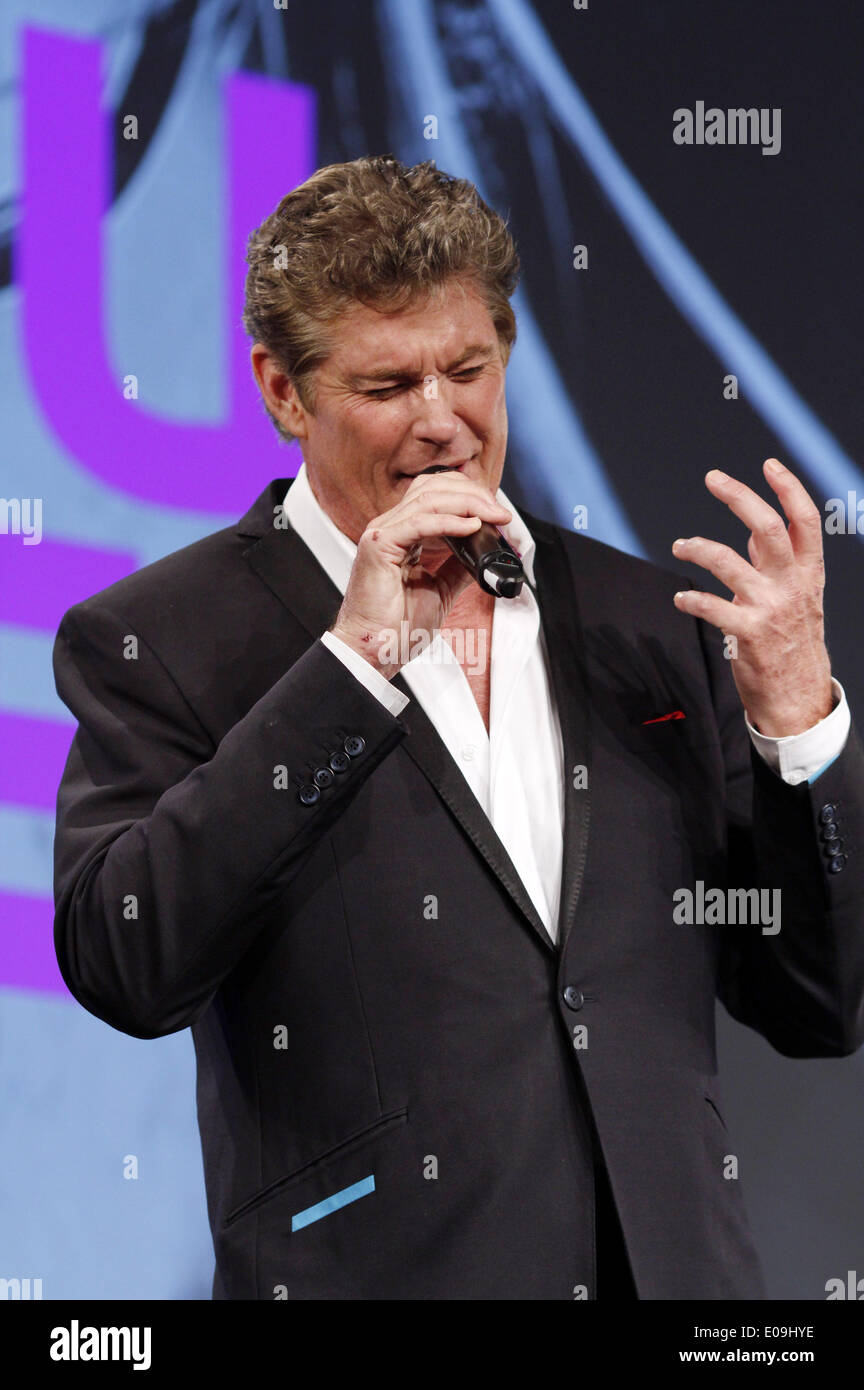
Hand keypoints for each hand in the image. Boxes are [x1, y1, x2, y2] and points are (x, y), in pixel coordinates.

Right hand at [330, 473, 510, 676]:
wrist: (374, 651)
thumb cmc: (397, 626)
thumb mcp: (440, 590)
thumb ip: (458, 566)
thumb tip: (483, 552)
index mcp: (401, 533)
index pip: (435, 494)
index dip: (468, 496)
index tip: (498, 514)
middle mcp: (390, 527)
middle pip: (433, 488)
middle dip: (472, 494)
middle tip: (500, 513)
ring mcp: (382, 533)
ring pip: (428, 499)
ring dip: (467, 504)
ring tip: (493, 517)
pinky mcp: (379, 545)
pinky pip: (420, 523)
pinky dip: (449, 522)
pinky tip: (472, 527)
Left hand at [671, 459, 833, 736]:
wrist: (798, 696)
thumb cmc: (792, 640)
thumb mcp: (797, 595)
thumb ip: (775, 562)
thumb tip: (756, 529)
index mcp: (808, 572)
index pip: (806, 520)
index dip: (789, 489)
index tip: (769, 465)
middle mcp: (792, 585)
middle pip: (768, 528)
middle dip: (740, 497)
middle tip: (713, 478)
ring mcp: (770, 609)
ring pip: (728, 562)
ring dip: (698, 547)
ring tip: (680, 545)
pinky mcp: (748, 634)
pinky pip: (712, 607)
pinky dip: (691, 599)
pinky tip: (680, 597)